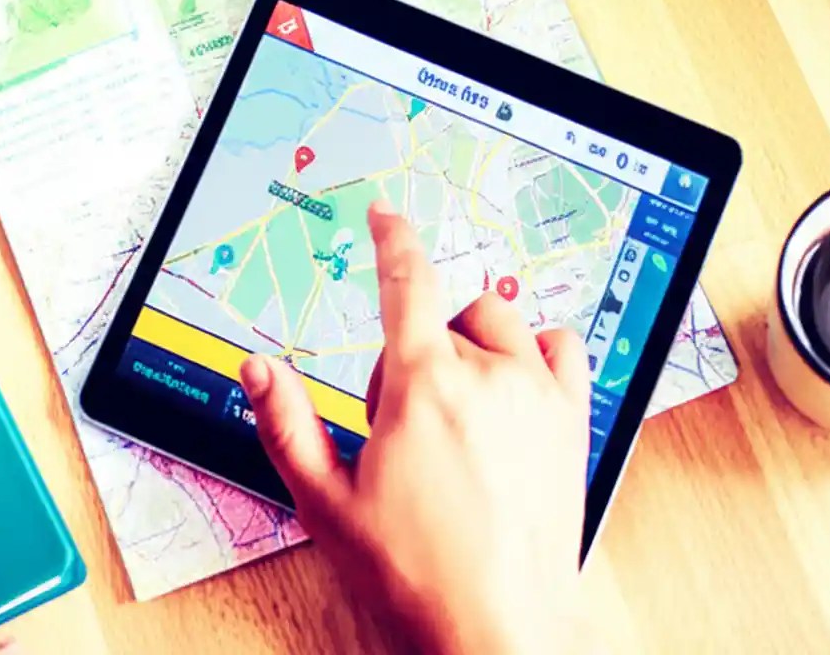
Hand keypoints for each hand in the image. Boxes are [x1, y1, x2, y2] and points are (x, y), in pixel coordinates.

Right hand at [240, 201, 593, 653]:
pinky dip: (533, 353)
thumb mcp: (326, 502)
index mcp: (423, 386)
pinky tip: (511, 391)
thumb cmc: (413, 574)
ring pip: (499, 324)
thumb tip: (257, 369)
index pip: (407, 281)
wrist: (496, 629)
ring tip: (455, 410)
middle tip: (403, 419)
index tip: (386, 216)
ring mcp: (537, 396)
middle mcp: (487, 376)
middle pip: (445, 315)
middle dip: (416, 351)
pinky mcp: (572, 421)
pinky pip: (559, 347)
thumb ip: (286, 424)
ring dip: (471, 347)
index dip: (392, 239)